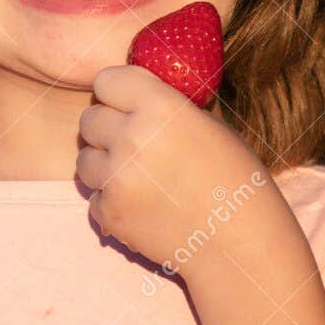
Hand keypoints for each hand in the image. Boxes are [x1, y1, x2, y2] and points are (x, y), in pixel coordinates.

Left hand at [77, 65, 271, 272]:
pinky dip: (112, 201)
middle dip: (106, 128)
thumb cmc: (235, 180)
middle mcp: (132, 138)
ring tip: (138, 176)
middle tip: (132, 143)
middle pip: (89, 119)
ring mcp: (117, 178)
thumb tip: (132, 96)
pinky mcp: (111, 213)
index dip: (116, 92)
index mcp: (160, 107)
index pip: (106, 80)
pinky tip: (143, 205)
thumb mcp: (209, 126)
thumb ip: (165, 107)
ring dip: (104, 165)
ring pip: (84, 159)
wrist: (240, 243)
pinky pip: (94, 196)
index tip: (126, 104)